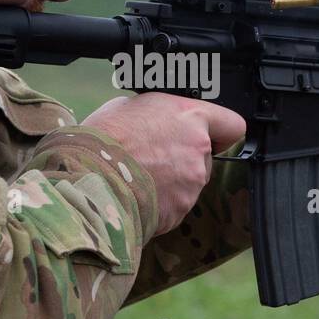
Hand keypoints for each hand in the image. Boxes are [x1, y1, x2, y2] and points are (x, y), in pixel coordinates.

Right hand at [82, 93, 245, 234]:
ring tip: (137, 175)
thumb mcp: (129, 107)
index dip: (220, 130)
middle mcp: (198, 150)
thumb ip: (158, 114)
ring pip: (189, 181)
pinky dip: (160, 201)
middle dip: (184, 157)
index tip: (209, 134)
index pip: (231, 124)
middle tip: (152, 156)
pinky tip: (136, 193)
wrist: (87, 180)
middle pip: (205, 155)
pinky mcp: (180, 210)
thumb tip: (159, 121)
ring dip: (171, 180)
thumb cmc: (101, 140)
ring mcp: (192, 183)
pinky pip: (175, 204)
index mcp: (190, 117)